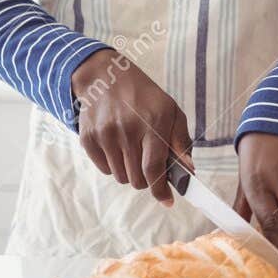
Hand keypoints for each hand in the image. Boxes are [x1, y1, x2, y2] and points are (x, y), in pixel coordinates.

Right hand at [71, 48, 191, 205]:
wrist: (106, 77)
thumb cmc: (144, 97)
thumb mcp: (170, 111)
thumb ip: (180, 141)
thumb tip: (189, 170)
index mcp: (152, 124)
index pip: (154, 169)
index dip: (161, 190)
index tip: (168, 201)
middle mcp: (127, 131)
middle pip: (137, 179)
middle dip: (147, 180)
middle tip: (150, 166)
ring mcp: (105, 135)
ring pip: (121, 177)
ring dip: (130, 172)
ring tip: (133, 150)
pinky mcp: (88, 139)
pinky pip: (105, 169)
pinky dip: (113, 165)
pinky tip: (118, 146)